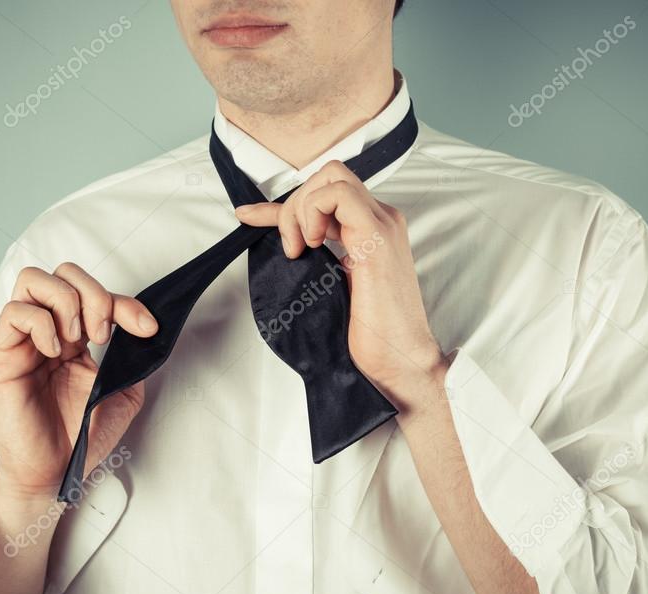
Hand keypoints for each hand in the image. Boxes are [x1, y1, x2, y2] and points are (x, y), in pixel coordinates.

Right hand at [0, 263, 157, 499]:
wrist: (56, 472)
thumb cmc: (81, 437)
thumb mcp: (124, 393)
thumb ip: (132, 359)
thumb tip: (143, 329)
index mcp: (77, 338)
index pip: (97, 295)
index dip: (126, 303)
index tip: (147, 327)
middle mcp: (49, 332)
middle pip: (63, 273)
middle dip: (93, 294)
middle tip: (102, 334)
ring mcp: (24, 341)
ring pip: (33, 280)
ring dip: (65, 301)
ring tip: (75, 339)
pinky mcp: (3, 356)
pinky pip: (14, 313)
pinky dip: (41, 322)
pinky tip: (54, 350)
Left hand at [235, 160, 445, 407]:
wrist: (399, 362)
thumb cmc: (370, 335)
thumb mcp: (330, 285)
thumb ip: (315, 258)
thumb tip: (285, 246)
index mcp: (372, 229)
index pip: (324, 196)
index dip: (281, 205)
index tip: (248, 219)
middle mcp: (381, 219)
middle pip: (328, 176)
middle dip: (294, 203)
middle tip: (289, 247)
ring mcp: (382, 224)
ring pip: (331, 177)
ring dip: (301, 209)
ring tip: (300, 250)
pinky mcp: (377, 236)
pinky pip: (338, 195)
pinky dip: (314, 212)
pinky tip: (313, 246)